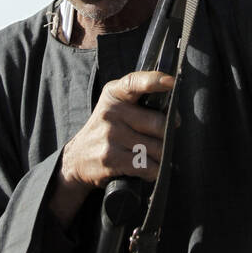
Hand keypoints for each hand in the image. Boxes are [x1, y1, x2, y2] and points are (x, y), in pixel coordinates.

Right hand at [61, 70, 174, 189]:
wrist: (77, 158)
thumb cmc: (107, 130)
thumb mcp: (115, 107)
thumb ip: (140, 103)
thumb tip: (174, 116)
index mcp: (114, 94)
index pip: (135, 83)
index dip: (154, 81)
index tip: (171, 82)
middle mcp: (111, 113)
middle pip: (158, 123)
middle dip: (167, 135)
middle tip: (164, 140)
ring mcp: (110, 136)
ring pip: (156, 148)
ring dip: (161, 157)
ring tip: (152, 156)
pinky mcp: (111, 158)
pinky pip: (147, 166)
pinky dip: (154, 171)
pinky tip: (148, 169)